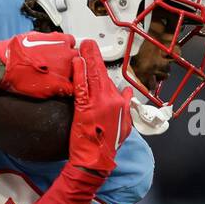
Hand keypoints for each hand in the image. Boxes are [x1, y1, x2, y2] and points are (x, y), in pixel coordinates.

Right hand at [0, 31, 75, 98]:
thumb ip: (49, 40)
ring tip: (53, 77)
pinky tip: (56, 88)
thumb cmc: (16, 51)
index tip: (61, 54)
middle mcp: (66, 54)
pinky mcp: (59, 85)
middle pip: (77, 59)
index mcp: (62, 41)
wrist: (6, 65)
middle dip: (68, 63)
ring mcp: (65, 70)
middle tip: (56, 67)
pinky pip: (70, 89)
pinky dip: (65, 89)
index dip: (66, 50)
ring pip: (75, 74)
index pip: (73, 44)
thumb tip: (51, 41)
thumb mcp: (35, 37)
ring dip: (67, 76)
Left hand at [67, 39, 131, 175]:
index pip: (109, 80)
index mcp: (119, 103)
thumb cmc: (107, 145)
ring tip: (82, 46)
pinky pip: (81, 87)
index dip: (100, 68)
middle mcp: (110, 100)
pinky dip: (79, 73)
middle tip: (88, 43)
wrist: (95, 160)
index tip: (95, 57)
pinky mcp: (84, 108)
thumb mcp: (124, 125)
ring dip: (87, 59)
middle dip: (94, 56)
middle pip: (101, 73)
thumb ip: (126, 107)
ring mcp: (97, 103)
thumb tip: (127, 93)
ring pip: (92, 76)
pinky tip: (76, 62)